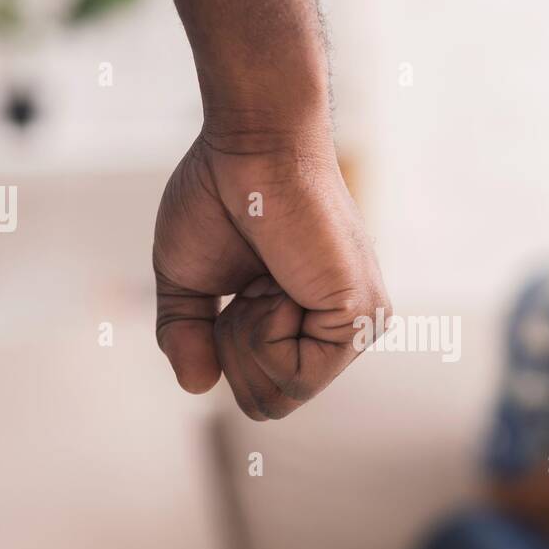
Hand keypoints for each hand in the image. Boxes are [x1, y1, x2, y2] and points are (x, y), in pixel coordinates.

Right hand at [152, 129, 389, 419]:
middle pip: (269, 404)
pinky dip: (264, 330)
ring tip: (267, 276)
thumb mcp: (188, 281)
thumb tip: (198, 387)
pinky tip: (280, 279)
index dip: (224, 349)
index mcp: (311, 325)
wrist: (250, 144)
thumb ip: (187, 336)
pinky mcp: (361, 317)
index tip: (240, 284)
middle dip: (233, 349)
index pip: (261, 393)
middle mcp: (342, 331)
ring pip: (280, 397)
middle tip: (252, 281)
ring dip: (247, 338)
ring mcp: (359, 326)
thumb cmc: (223, 194)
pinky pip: (294, 375)